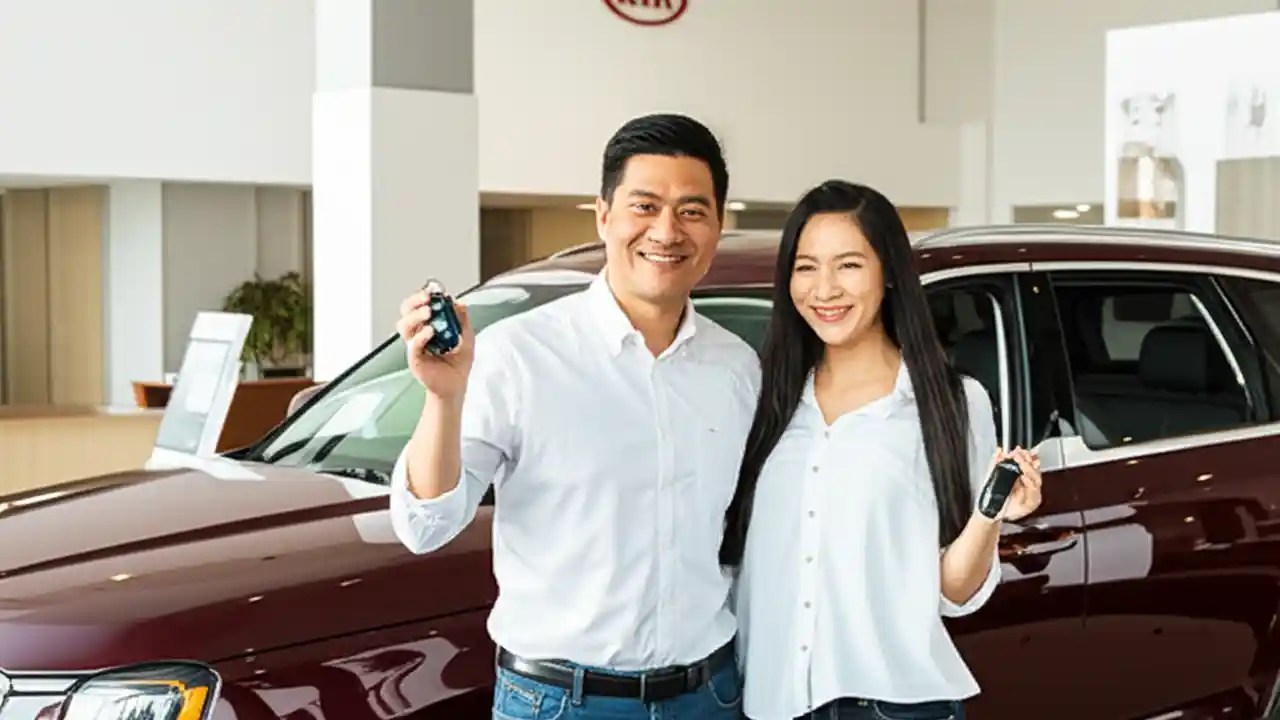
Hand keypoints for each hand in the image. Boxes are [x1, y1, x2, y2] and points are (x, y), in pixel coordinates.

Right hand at [395, 285, 475, 400]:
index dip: (420, 297)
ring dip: (415, 316)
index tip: (431, 292)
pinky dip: (420, 336)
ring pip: (404, 326)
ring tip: (428, 313)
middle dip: (414, 302)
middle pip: (406, 312)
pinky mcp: (415, 360)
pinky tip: (430, 332)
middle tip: (427, 300)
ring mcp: (415, 347)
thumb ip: (463, 320)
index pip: (416, 306)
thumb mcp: (466, 337)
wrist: (456, 385)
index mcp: (427, 325)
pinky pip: (413, 345)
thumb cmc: (458, 363)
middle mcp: (418, 334)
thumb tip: (459, 303)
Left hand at [991, 446, 1042, 521]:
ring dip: (1029, 470)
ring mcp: (1031, 494)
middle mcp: (1027, 485)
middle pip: (1034, 471)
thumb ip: (996, 462)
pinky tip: (1024, 477)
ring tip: (1021, 464)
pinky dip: (1030, 484)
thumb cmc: (992, 495)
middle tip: (1019, 455)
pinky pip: (1034, 493)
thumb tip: (999, 450)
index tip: (1020, 450)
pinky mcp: (1031, 504)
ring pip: (1036, 480)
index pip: (1029, 464)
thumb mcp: (992, 476)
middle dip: (1028, 461)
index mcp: (1021, 477)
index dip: (1027, 456)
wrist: (989, 511)